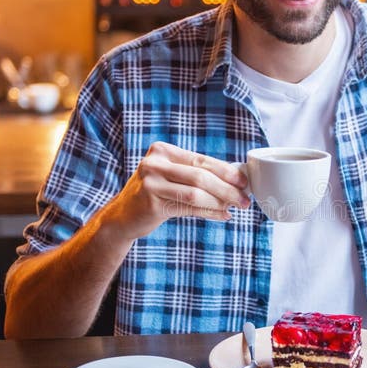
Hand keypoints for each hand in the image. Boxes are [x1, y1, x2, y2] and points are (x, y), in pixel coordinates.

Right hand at [106, 142, 250, 239]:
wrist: (122, 217)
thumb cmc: (154, 194)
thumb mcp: (171, 177)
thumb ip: (196, 175)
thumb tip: (235, 181)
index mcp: (162, 150)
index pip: (201, 159)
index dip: (226, 171)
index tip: (244, 182)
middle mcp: (155, 163)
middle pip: (201, 176)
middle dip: (227, 189)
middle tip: (244, 200)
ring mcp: (151, 183)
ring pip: (196, 194)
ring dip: (220, 203)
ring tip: (235, 209)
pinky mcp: (151, 204)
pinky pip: (188, 209)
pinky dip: (209, 213)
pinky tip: (222, 216)